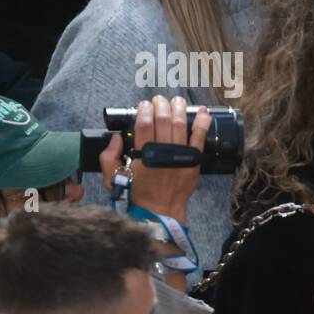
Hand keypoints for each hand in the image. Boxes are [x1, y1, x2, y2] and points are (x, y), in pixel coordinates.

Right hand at [100, 96, 208, 221]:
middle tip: (159, 100)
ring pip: (181, 124)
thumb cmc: (136, 196)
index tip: (144, 104)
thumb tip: (115, 138)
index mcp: (142, 154)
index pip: (143, 124)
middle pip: (163, 120)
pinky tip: (204, 112)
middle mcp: (162, 152)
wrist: (160, 213)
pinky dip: (202, 123)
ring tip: (177, 101)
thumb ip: (109, 157)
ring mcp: (180, 156)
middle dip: (161, 105)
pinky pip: (200, 138)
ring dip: (179, 108)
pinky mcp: (194, 162)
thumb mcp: (113, 179)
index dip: (144, 110)